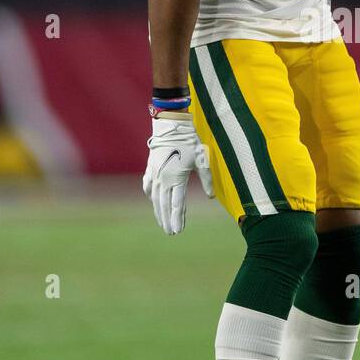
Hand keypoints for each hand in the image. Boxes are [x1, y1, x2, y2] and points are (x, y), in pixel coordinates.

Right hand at [142, 117, 213, 233]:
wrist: (170, 126)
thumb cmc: (189, 142)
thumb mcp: (202, 159)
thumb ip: (206, 179)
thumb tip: (211, 196)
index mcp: (176, 178)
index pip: (177, 204)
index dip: (177, 219)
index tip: (178, 231)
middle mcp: (163, 179)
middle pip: (164, 205)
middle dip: (167, 220)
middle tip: (171, 233)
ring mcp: (154, 174)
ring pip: (155, 198)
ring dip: (158, 212)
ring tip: (163, 223)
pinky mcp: (150, 169)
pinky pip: (148, 187)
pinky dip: (151, 196)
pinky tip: (153, 201)